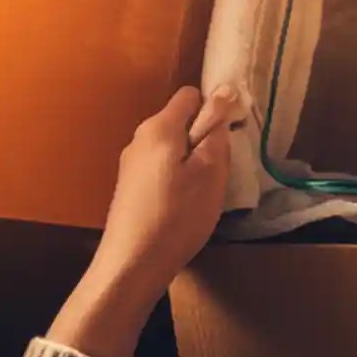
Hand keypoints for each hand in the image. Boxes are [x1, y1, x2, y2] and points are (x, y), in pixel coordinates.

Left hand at [94, 84, 238, 286]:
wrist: (132, 263)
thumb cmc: (178, 214)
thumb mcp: (210, 171)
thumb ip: (216, 130)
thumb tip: (223, 93)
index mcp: (159, 127)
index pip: (190, 95)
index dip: (214, 108)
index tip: (229, 136)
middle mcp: (139, 138)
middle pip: (180, 122)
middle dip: (203, 138)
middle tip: (220, 170)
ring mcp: (130, 164)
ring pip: (171, 147)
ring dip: (191, 161)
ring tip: (203, 192)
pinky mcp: (128, 187)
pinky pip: (160, 168)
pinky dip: (176, 179)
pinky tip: (182, 206)